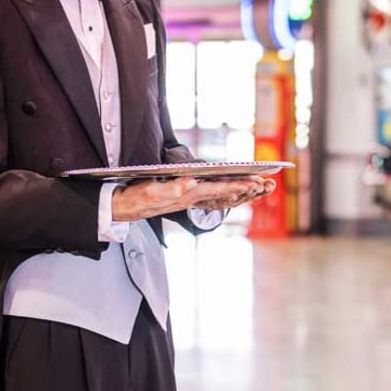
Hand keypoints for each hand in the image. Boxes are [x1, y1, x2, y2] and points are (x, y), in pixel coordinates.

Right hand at [111, 174, 276, 220]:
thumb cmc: (136, 198)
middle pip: (224, 193)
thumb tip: (189, 184)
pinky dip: (226, 193)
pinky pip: (211, 196)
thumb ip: (170, 189)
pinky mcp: (184, 197)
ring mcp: (189, 199)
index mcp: (186, 195)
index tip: (253, 183)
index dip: (235, 186)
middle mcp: (192, 198)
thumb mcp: (151, 191)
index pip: (217, 190)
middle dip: (245, 189)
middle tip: (266, 184)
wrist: (125, 207)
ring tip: (258, 186)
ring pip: (220, 195)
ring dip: (239, 191)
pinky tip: (234, 192)